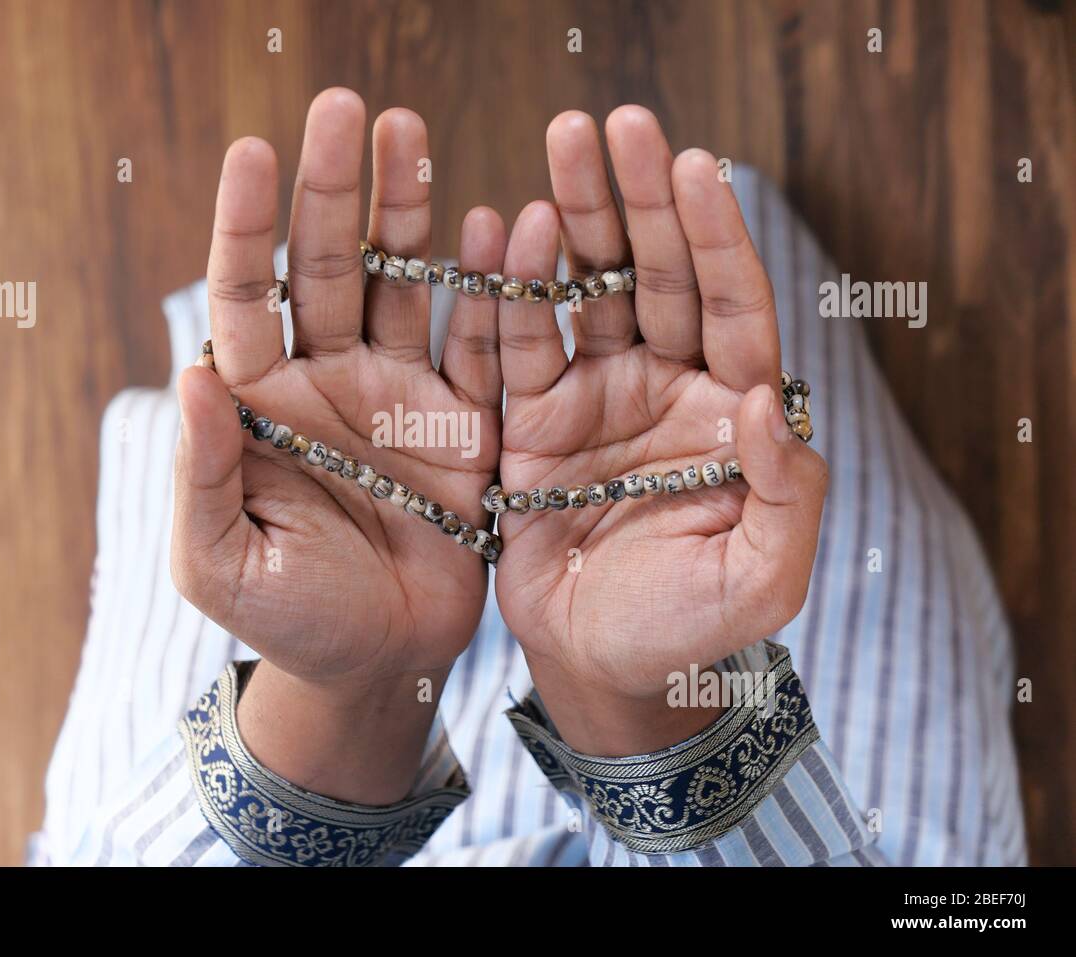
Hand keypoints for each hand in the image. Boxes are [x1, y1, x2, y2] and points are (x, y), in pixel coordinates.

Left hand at [171, 89, 503, 800]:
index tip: (254, 151)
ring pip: (402, 284)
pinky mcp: (466, 421)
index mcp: (263, 404)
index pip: (245, 295)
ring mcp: (400, 394)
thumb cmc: (286, 620)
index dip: (247, 225)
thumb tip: (193, 369)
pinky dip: (489, 288)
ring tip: (408, 131)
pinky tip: (497, 226)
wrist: (378, 665)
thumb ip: (204, 471)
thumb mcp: (222, 561)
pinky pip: (479, 343)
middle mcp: (330, 381)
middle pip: (326, 267)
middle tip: (347, 109)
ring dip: (406, 211)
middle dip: (333, 189)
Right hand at [493, 109, 827, 755]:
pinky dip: (506, 291)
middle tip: (612, 125)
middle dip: (637, 199)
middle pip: (655, 275)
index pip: (731, 306)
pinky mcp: (531, 422)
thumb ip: (785, 495)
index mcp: (728, 413)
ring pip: (584, 291)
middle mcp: (663, 388)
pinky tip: (497, 231)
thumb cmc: (691, 628)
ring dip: (573, 219)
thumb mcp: (760, 581)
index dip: (714, 238)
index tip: (695, 167)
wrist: (602, 667)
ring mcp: (594, 398)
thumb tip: (769, 399)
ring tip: (558, 146)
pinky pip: (516, 345)